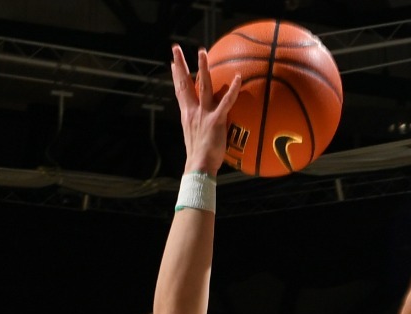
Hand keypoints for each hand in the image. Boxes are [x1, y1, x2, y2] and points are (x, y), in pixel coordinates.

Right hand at [169, 44, 241, 174]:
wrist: (199, 166)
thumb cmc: (199, 156)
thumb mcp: (195, 136)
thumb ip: (200, 123)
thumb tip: (205, 118)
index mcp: (186, 115)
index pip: (180, 91)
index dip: (176, 76)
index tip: (172, 63)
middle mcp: (192, 111)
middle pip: (184, 83)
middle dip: (179, 64)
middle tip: (176, 49)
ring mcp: (203, 114)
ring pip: (203, 86)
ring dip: (202, 67)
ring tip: (202, 51)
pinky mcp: (216, 120)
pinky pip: (226, 101)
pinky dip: (232, 89)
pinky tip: (238, 77)